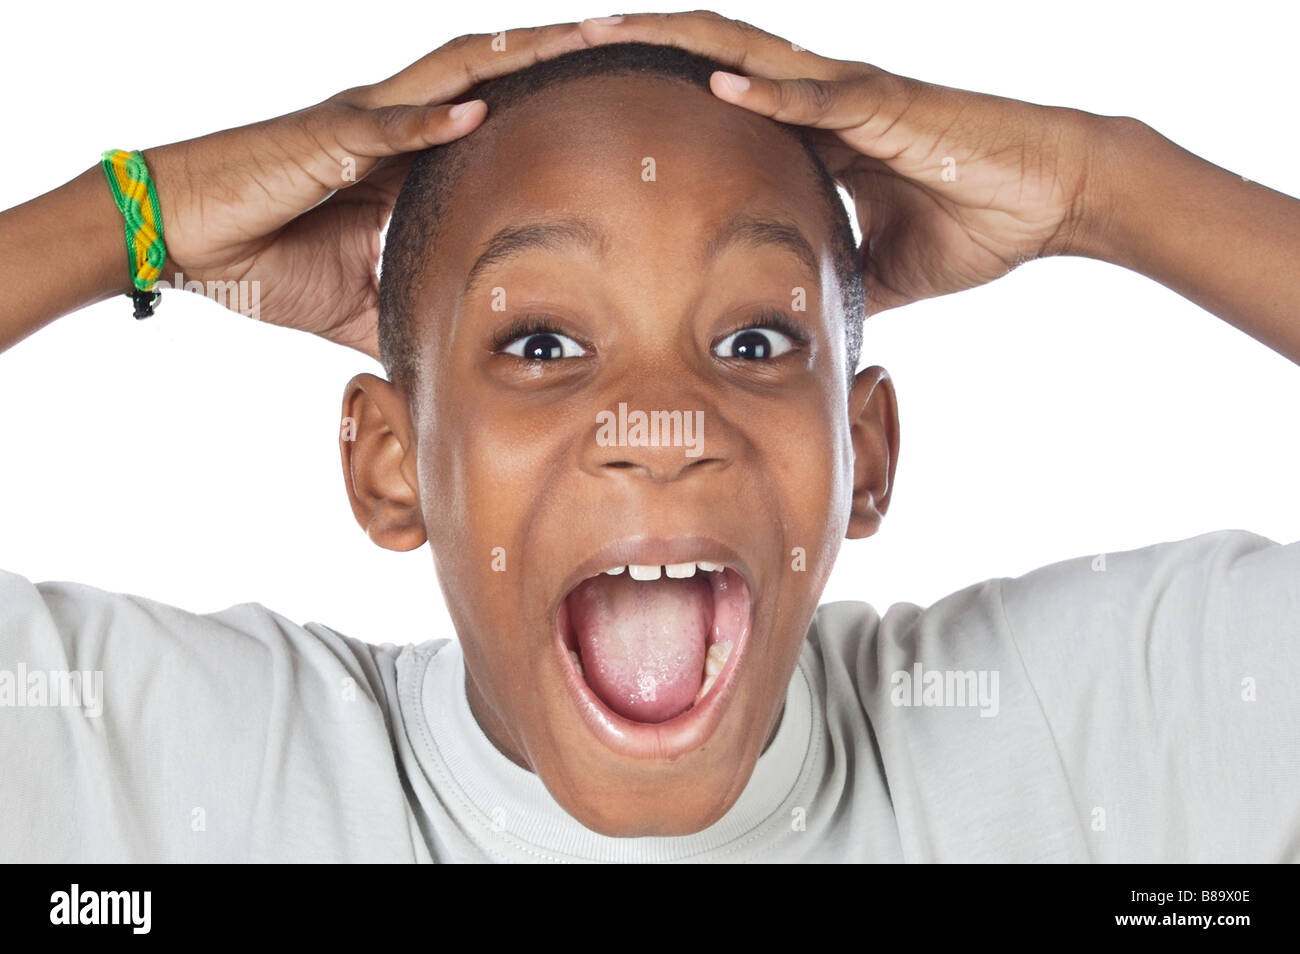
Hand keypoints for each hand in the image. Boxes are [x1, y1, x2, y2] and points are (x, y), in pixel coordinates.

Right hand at [144, 23, 587, 356]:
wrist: (182, 238)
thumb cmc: (263, 255)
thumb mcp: (355, 299)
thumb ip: (402, 310)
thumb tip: (439, 356)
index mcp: (407, 156)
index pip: (495, 114)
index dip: (554, 98)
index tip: (620, 97)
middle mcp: (394, 124)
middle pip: (493, 75)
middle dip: (562, 55)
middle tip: (634, 41)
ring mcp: (360, 125)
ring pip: (454, 75)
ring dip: (520, 58)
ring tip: (589, 40)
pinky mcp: (321, 142)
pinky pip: (381, 127)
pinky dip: (429, 120)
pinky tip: (480, 110)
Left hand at [582, 12, 1115, 312]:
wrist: (1052, 194)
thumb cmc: (974, 220)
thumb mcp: (880, 263)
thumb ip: (835, 273)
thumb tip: (801, 319)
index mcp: (807, 132)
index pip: (709, 105)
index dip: (645, 99)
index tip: (576, 109)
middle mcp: (816, 99)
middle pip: (704, 62)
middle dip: (630, 55)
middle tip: (549, 51)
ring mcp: (847, 94)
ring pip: (742, 56)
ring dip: (670, 45)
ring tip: (594, 35)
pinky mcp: (886, 104)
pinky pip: (817, 94)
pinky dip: (764, 91)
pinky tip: (710, 87)